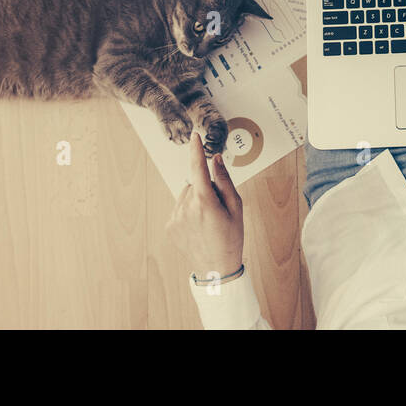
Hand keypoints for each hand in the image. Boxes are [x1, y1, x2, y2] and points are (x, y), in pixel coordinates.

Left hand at [166, 133, 244, 280]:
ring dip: (196, 199)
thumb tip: (215, 160)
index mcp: (204, 201)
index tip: (195, 136)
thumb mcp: (236, 207)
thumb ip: (224, 180)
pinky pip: (180, 207)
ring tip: (208, 220)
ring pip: (186, 194)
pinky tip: (198, 226)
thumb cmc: (231, 236)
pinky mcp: (169, 225)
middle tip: (218, 208)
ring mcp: (175, 217)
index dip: (196, 150)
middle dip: (206, 188)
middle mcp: (186, 207)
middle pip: (195, 183)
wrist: (216, 268)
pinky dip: (188, 210)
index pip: (198, 168)